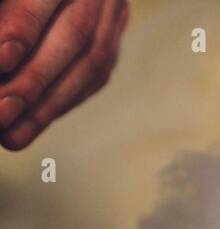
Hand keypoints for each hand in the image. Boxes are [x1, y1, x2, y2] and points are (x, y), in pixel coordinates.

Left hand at [0, 0, 128, 150]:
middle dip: (35, 79)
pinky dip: (65, 99)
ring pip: (94, 61)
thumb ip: (6, 16)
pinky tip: (35, 120)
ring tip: (12, 135)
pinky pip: (98, 72)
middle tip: (1, 113)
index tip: (0, 61)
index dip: (22, 28)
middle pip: (77, 34)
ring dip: (51, 104)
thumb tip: (0, 57)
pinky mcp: (116, 28)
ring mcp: (114, 8)